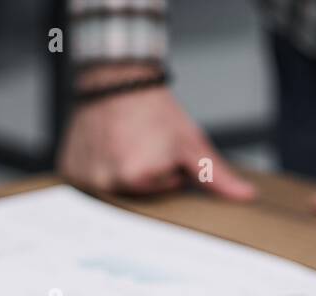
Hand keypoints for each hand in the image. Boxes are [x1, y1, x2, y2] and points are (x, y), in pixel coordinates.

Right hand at [58, 67, 254, 199]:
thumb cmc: (155, 111)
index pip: (162, 193)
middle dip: (145, 175)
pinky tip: (104, 149)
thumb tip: (247, 197)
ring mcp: (84, 178)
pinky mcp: (69, 171)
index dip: (167, 172)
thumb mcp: (190, 143)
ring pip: (113, 188)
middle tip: (141, 146)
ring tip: (122, 145)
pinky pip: (88, 181)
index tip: (159, 149)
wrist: (117, 79)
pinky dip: (98, 168)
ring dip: (121, 171)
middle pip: (136, 195)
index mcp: (136, 179)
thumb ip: (216, 175)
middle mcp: (107, 183)